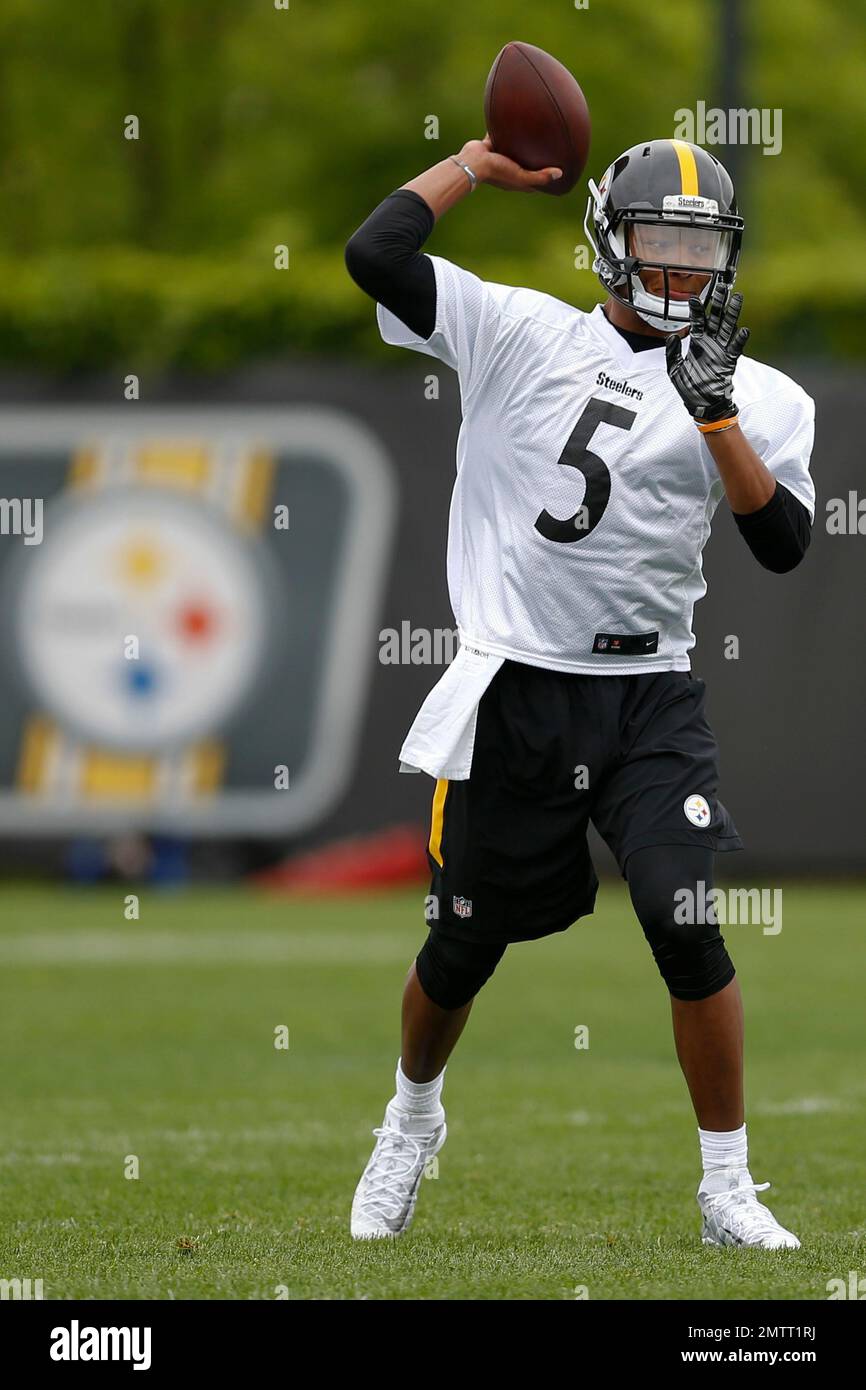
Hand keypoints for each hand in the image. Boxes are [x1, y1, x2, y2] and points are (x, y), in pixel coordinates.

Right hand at [457, 135, 562, 192]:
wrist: (473, 161)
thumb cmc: (497, 172)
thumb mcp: (521, 176)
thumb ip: (540, 176)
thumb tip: (561, 173)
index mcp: (516, 179)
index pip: (534, 181)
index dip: (545, 178)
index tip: (557, 171)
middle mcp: (509, 169)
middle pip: (525, 164)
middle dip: (535, 158)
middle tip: (548, 149)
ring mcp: (500, 158)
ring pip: (514, 149)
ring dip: (521, 143)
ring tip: (533, 131)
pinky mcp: (491, 146)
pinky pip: (500, 134)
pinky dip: (505, 128)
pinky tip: (513, 116)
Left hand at [665, 283, 749, 422]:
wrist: (702, 405)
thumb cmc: (689, 389)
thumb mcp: (674, 370)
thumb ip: (672, 353)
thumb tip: (672, 336)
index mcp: (697, 343)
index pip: (698, 321)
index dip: (697, 309)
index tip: (694, 298)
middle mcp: (711, 343)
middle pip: (716, 318)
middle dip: (719, 302)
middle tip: (722, 287)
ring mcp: (721, 350)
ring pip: (728, 327)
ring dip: (732, 313)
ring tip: (737, 298)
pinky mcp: (729, 361)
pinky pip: (736, 347)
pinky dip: (740, 339)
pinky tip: (743, 329)